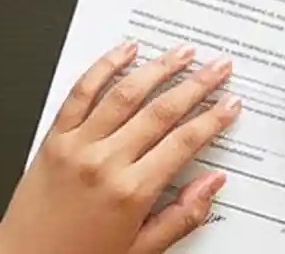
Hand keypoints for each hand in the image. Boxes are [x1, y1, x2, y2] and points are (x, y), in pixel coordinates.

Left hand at [0, 42, 241, 253]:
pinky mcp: (54, 138)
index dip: (212, 119)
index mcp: (130, 192)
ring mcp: (77, 146)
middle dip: (197, 85)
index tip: (230, 104)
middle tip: (217, 67)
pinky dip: (103, 67)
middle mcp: (105, 163)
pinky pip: (80, 93)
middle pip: (161, 111)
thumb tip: (212, 185)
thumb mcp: (141, 249)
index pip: (183, 143)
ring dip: (158, 68)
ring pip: (125, 94)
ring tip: (181, 52)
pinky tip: (123, 51)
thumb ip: (182, 216)